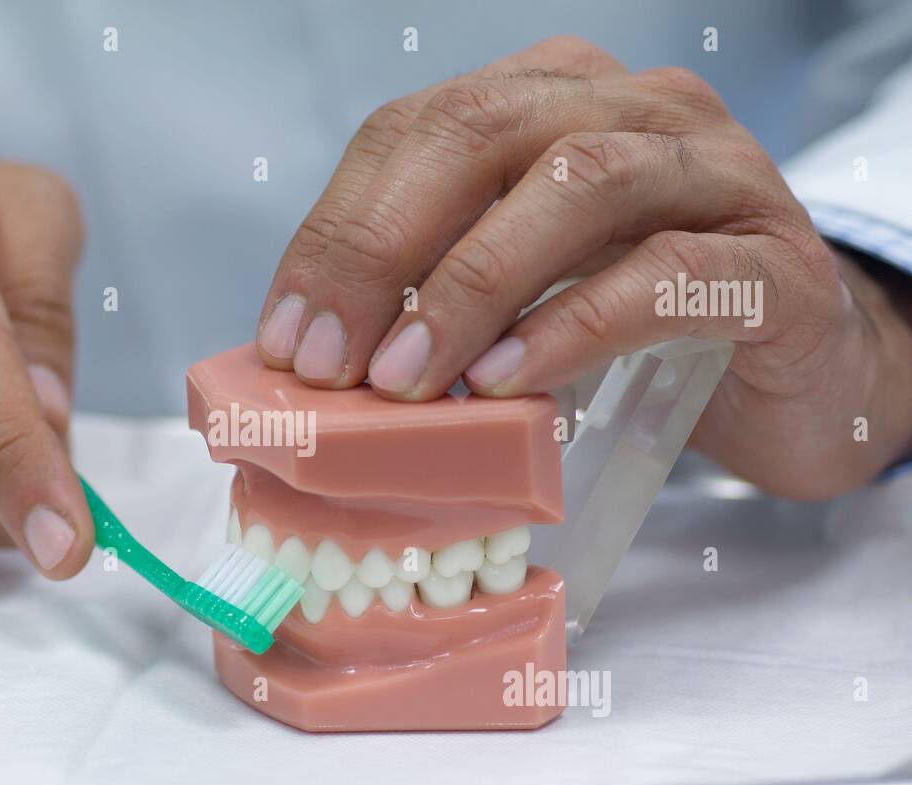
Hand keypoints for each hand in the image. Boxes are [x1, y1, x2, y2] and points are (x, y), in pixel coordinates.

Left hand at [255, 36, 911, 498]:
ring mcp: (714, 176)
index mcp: (553, 102)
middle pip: (481, 136)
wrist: (798, 380)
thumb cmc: (637, 336)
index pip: (417, 131)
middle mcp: (634, 112)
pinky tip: (509, 382)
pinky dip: (571, 326)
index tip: (286, 338)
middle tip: (328, 363)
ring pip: (574, 184)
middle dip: (380, 251)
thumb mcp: (517, 298)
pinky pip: (664, 274)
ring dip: (469, 287)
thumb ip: (431, 292)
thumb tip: (309, 350)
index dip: (337, 232)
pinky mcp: (774, 263)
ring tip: (405, 382)